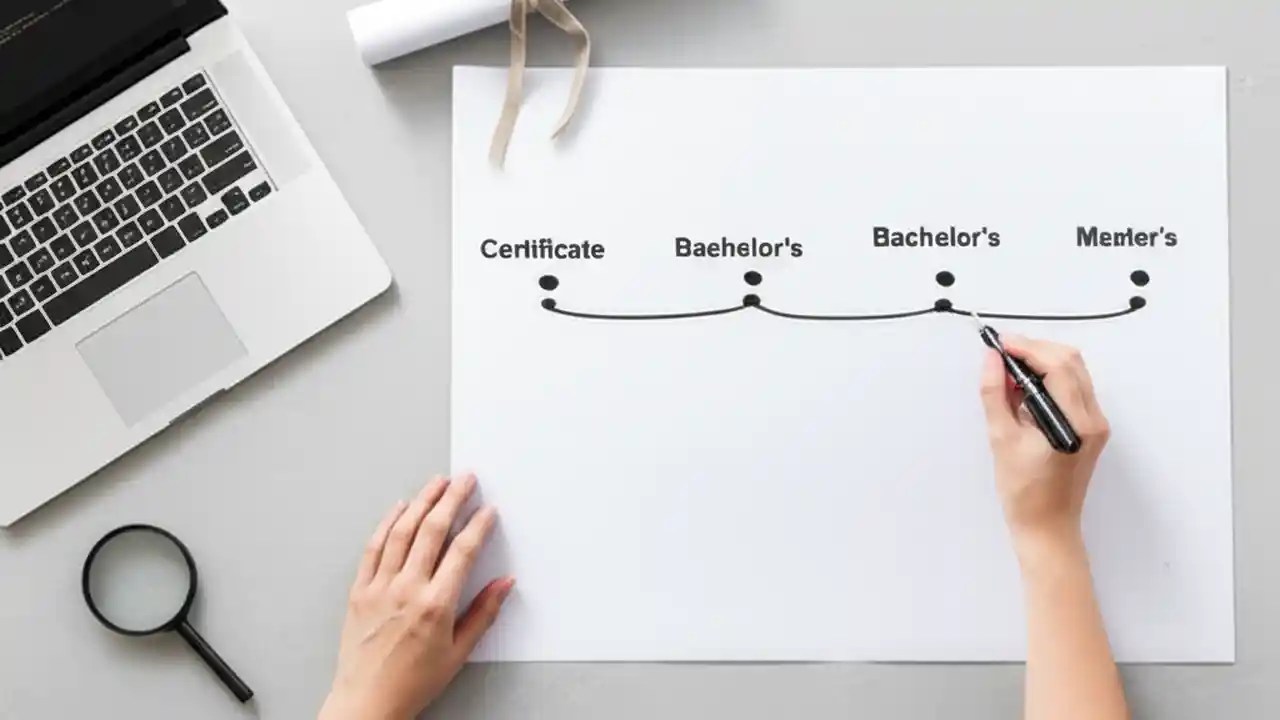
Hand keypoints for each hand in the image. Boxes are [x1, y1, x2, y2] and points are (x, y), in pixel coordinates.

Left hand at [319, 474, 514, 719]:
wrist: (366, 703)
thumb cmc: (411, 683)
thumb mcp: (458, 653)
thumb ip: (483, 613)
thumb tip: (504, 584)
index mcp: (435, 606)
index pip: (462, 551)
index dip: (478, 526)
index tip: (488, 511)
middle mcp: (406, 590)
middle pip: (432, 530)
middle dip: (452, 499)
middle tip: (465, 480)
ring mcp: (379, 587)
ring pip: (401, 531)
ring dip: (421, 501)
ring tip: (436, 483)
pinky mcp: (359, 591)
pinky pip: (373, 547)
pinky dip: (387, 523)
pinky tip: (398, 508)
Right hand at [978, 337, 1109, 557]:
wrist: (1047, 526)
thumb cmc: (1023, 493)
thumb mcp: (1001, 439)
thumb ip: (995, 393)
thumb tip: (992, 359)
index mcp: (1076, 423)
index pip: (1057, 366)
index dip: (1026, 348)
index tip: (998, 343)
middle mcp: (1094, 419)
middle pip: (1070, 362)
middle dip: (1034, 350)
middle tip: (1001, 354)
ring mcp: (1096, 423)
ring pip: (1073, 372)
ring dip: (1041, 363)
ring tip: (1009, 373)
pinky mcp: (1090, 427)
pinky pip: (1072, 389)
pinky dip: (1049, 379)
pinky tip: (1024, 390)